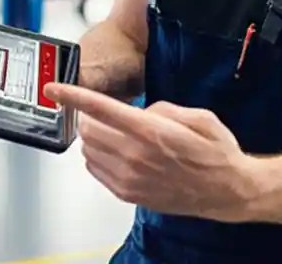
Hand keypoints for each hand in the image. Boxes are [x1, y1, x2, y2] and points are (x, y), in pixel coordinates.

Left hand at [44, 83, 258, 221]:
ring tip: (117, 133)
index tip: (53, 88)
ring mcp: (129, 179)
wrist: (227, 191)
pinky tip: (119, 152)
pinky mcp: (129, 194)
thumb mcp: (198, 116)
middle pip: (87, 129)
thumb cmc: (216, 153)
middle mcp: (135, 156)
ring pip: (88, 150)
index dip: (71, 95)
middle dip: (89, 115)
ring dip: (95, 137)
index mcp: (150, 131)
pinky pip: (96, 170)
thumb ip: (162, 107)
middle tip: (105, 112)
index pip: (99, 108)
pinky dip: (99, 157)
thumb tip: (139, 110)